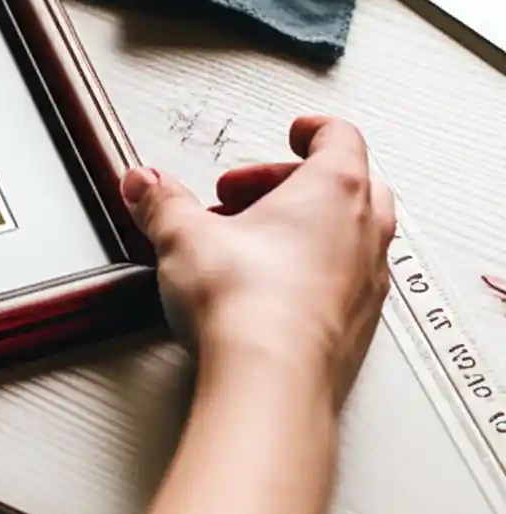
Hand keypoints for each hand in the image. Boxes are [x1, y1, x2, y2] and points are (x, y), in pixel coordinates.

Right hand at [121, 116, 394, 409]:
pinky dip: (311, 275)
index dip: (314, 129)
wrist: (270, 384)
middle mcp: (364, 233)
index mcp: (334, 191)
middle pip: (349, 184)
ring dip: (304, 231)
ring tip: (249, 244)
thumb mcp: (184, 236)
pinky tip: (266, 293)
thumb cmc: (249, 307)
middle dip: (293, 184)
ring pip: (349, 236)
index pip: (340, 138)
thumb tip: (145, 184)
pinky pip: (342, 284)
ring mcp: (367, 283)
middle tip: (247, 194)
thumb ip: (162, 204)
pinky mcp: (357, 328)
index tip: (295, 131)